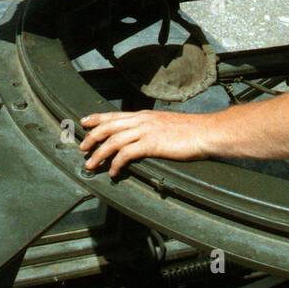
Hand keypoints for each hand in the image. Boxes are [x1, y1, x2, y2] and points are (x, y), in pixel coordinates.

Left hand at [80, 109, 213, 177]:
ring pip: (113, 141)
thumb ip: (152, 128)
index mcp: (144, 115)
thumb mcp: (166, 124)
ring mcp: (146, 131)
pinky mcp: (151, 144)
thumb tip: (143, 137)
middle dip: (92, 137)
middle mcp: (142, 120)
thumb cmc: (191, 131)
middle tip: (82, 148)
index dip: (97, 118)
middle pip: (109, 126)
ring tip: (92, 165)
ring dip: (99, 154)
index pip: (115, 115)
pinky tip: (113, 172)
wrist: (206, 132)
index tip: (84, 122)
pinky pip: (126, 154)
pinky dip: (116, 164)